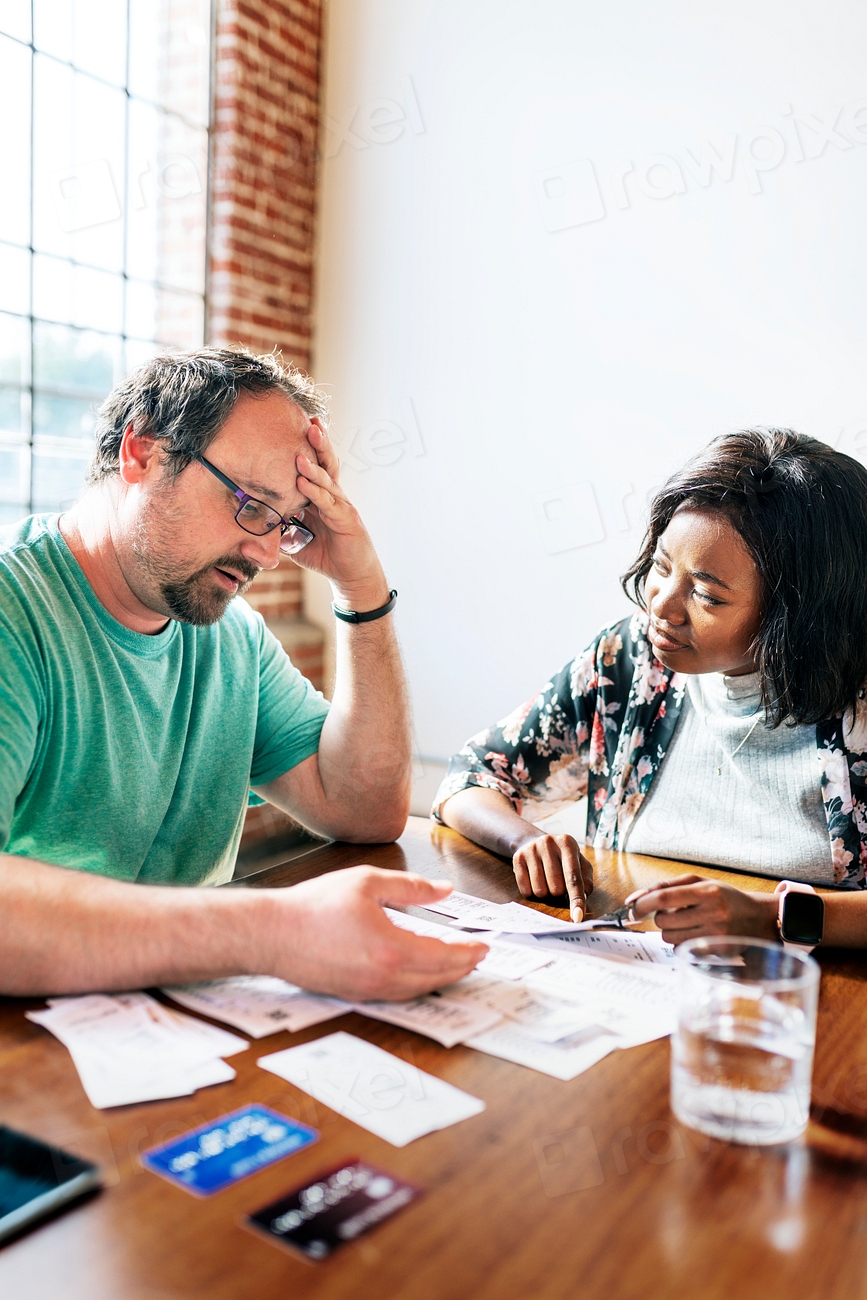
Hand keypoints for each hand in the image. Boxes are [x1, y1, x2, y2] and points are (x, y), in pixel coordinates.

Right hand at [266, 867, 488, 1000]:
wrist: (272, 934)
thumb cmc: (315, 906)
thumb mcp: (367, 883)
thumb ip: (410, 887)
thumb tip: (444, 890)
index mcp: (392, 948)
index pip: (444, 956)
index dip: (468, 952)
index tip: (484, 946)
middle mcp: (384, 977)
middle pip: (436, 978)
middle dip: (462, 968)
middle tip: (477, 958)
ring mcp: (369, 991)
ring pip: (418, 991)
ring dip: (442, 979)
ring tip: (456, 966)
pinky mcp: (355, 994)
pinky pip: (398, 995)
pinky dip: (418, 985)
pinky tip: (420, 974)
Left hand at [293, 420, 389, 609]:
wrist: (351, 577)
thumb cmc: (325, 555)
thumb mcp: (294, 543)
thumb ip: (275, 536)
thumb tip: (246, 538)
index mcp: (321, 497)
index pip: (315, 466)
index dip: (309, 447)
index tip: (297, 426)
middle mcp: (333, 496)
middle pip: (326, 464)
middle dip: (318, 442)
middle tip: (308, 421)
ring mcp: (341, 507)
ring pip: (328, 480)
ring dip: (314, 464)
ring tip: (301, 449)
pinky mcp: (347, 521)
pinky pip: (329, 503)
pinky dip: (316, 491)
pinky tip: (304, 480)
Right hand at [512, 833, 593, 921]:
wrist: (533, 841)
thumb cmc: (562, 857)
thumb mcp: (579, 862)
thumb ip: (586, 879)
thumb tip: (583, 897)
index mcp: (567, 843)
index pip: (573, 877)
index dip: (577, 899)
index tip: (578, 917)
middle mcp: (548, 842)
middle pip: (556, 888)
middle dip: (559, 892)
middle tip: (557, 880)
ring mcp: (531, 849)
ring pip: (540, 891)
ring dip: (545, 893)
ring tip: (546, 879)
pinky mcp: (517, 858)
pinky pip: (525, 890)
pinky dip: (532, 892)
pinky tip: (534, 879)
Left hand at [628, 874, 777, 944]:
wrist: (758, 918)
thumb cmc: (724, 897)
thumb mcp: (699, 882)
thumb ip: (666, 886)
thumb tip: (634, 898)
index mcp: (707, 891)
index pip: (664, 898)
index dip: (642, 904)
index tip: (632, 908)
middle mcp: (713, 913)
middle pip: (663, 921)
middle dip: (661, 917)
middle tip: (675, 913)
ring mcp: (716, 935)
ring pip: (669, 937)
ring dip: (671, 930)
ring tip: (688, 922)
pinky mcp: (717, 952)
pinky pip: (681, 949)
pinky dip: (681, 941)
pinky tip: (695, 934)